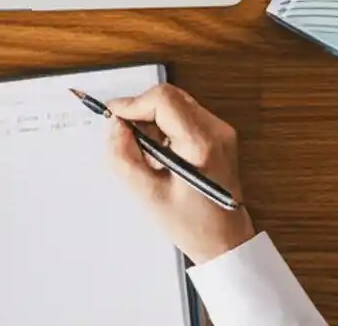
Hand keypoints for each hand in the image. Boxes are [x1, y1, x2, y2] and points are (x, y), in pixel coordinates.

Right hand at [106, 84, 255, 264]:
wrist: (225, 241)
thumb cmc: (192, 224)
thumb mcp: (147, 195)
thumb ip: (123, 157)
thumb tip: (115, 126)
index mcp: (201, 144)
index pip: (162, 100)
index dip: (132, 104)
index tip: (113, 118)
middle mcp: (216, 131)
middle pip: (169, 97)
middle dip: (142, 113)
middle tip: (130, 142)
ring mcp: (221, 131)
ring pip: (175, 104)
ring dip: (153, 122)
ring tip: (150, 157)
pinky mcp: (218, 135)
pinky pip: (184, 116)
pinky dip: (165, 128)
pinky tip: (163, 156)